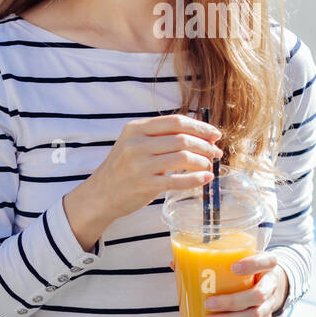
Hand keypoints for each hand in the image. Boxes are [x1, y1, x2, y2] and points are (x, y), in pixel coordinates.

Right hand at [79, 114, 221, 223]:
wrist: (100, 194)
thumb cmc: (122, 168)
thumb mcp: (133, 143)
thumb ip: (159, 136)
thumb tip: (200, 134)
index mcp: (135, 129)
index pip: (176, 122)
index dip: (200, 127)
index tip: (215, 134)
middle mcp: (136, 144)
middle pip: (182, 139)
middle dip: (205, 145)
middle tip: (216, 152)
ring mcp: (139, 165)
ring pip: (183, 158)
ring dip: (202, 162)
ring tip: (209, 166)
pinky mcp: (144, 185)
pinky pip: (178, 181)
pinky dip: (196, 180)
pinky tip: (204, 179)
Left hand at [200, 253, 289, 316]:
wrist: (265, 285)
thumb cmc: (243, 271)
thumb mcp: (234, 261)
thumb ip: (208, 260)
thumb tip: (175, 263)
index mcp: (266, 266)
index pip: (267, 262)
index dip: (253, 265)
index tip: (233, 267)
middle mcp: (271, 285)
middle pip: (258, 295)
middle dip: (232, 302)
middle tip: (209, 304)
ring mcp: (269, 305)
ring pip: (256, 314)